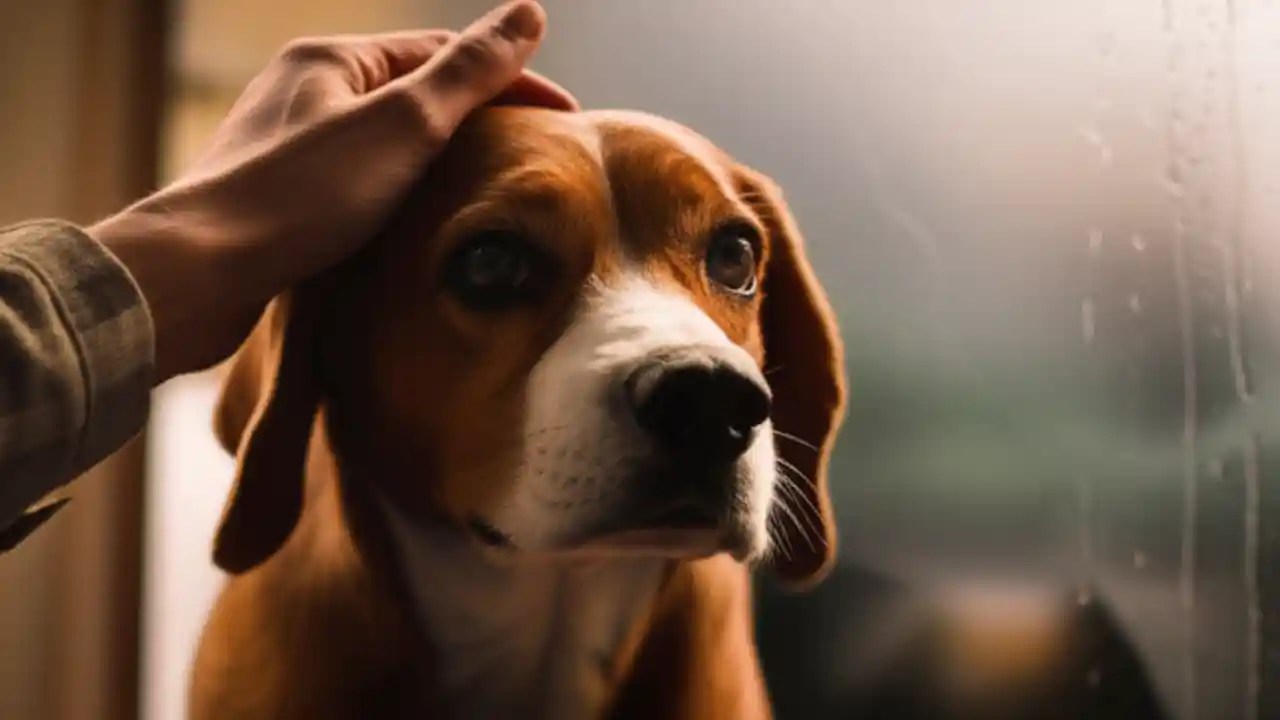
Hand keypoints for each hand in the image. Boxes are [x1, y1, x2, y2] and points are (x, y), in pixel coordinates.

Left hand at [92, 0, 575, 380]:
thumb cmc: (300, 194)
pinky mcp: (279, 201)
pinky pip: (358, 186)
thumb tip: (529, 12)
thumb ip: (468, 72)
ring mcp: (288, 147)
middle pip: (413, 97)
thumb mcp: (402, 123)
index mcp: (331, 58)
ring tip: (486, 195)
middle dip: (477, 120)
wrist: (200, 274)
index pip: (442, 54)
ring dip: (438, 163)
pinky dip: (399, 198)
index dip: (510, 80)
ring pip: (385, 144)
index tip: (565, 119)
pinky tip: (417, 228)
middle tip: (533, 157)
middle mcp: (305, 92)